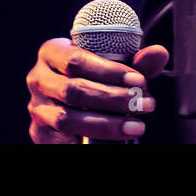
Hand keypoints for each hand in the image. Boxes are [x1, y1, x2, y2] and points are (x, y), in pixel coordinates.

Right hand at [26, 39, 169, 142]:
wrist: (74, 97)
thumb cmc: (96, 76)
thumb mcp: (115, 65)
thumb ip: (137, 62)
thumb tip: (158, 53)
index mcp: (53, 52)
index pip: (76, 59)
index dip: (109, 71)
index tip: (139, 81)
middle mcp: (39, 79)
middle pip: (74, 90)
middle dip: (113, 99)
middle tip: (144, 104)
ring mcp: (37, 108)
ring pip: (67, 119)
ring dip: (106, 124)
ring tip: (136, 126)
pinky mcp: (39, 133)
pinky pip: (60, 141)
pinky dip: (85, 142)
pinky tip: (110, 143)